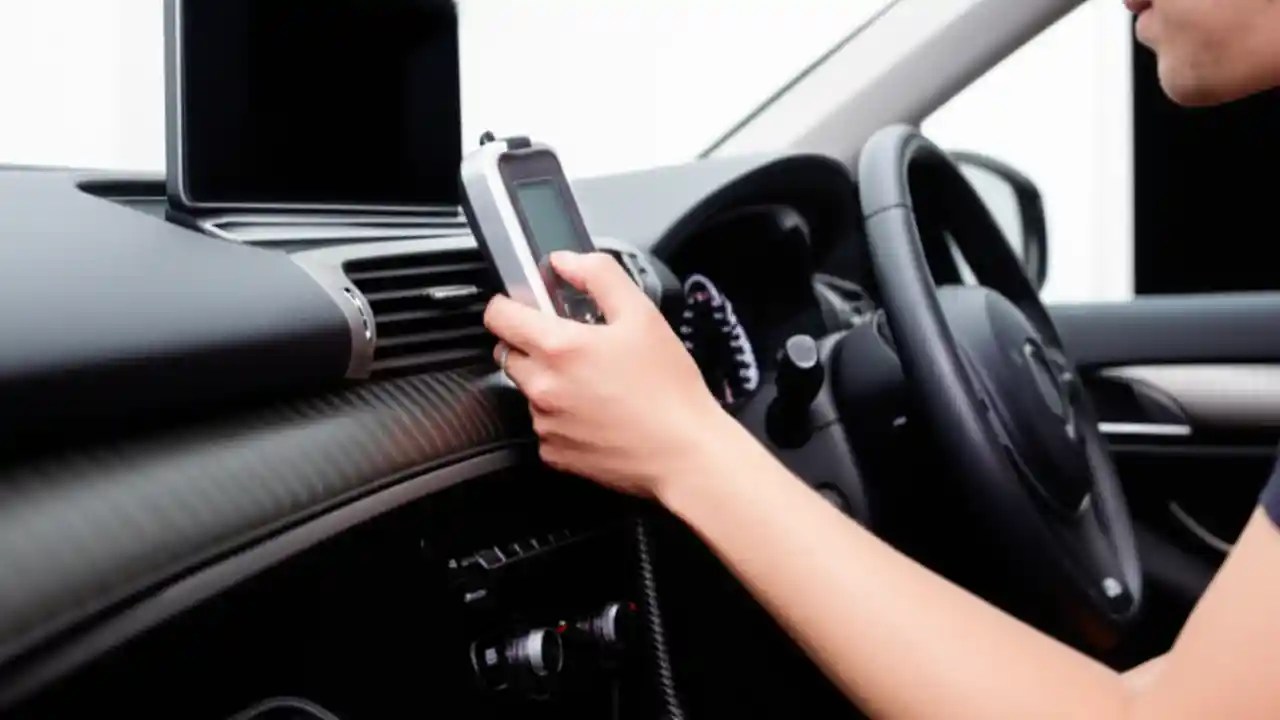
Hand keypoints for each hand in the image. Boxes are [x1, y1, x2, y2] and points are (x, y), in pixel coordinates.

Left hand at [484, 252, 732, 497]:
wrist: (684, 454)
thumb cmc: (669, 388)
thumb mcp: (642, 314)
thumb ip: (599, 275)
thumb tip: (565, 262)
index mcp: (558, 348)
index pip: (498, 316)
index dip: (508, 305)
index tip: (525, 307)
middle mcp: (542, 387)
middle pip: (507, 354)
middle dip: (530, 344)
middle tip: (572, 345)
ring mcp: (545, 424)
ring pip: (527, 391)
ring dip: (548, 382)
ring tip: (594, 384)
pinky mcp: (555, 454)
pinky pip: (544, 425)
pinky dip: (561, 417)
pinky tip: (596, 414)